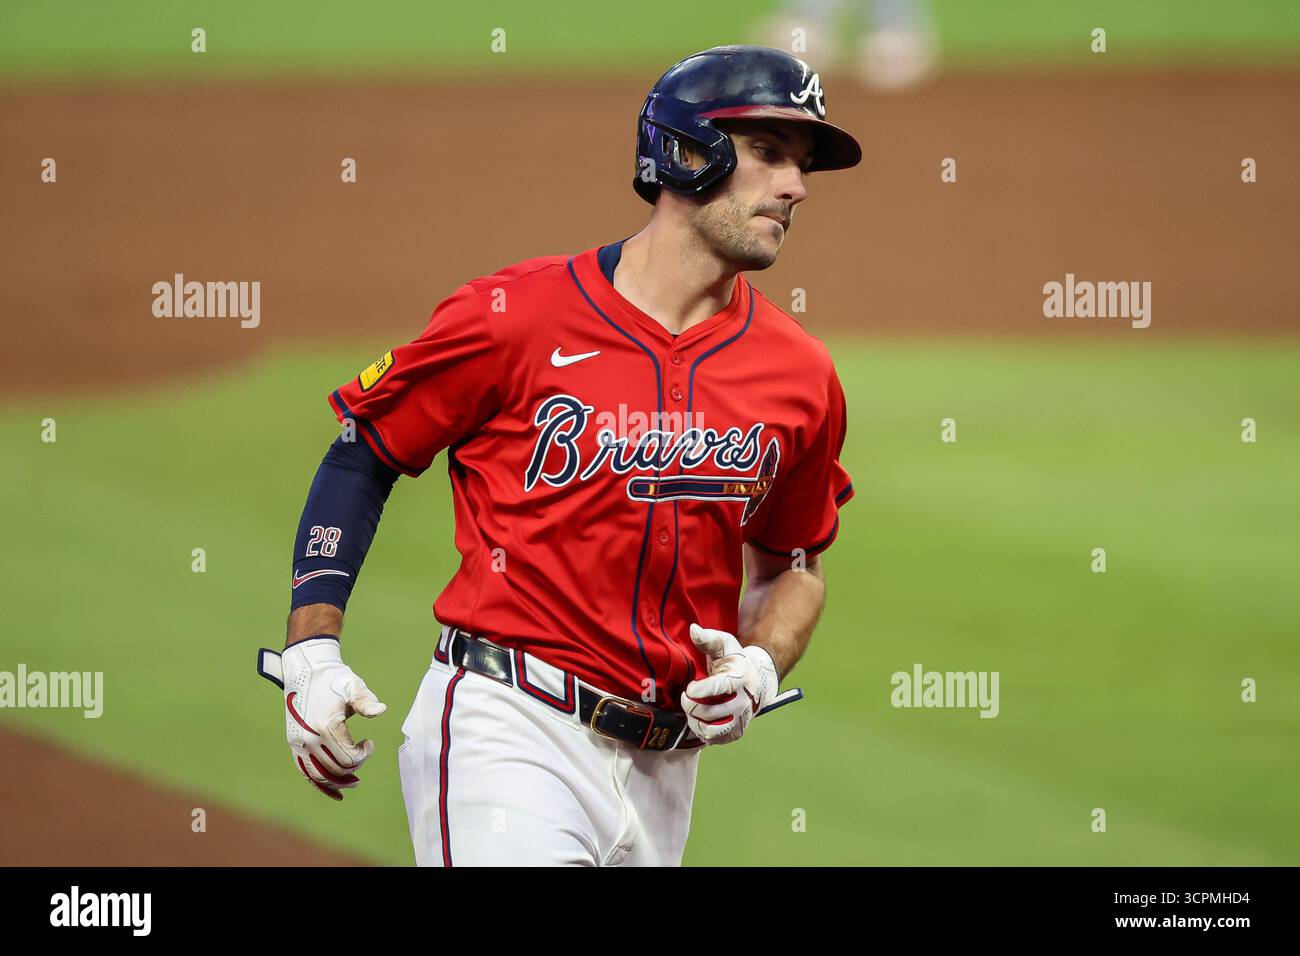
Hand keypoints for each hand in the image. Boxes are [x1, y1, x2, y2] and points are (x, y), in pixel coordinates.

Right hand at [278, 636, 386, 799]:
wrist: (304, 668)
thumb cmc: (333, 677)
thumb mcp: (352, 685)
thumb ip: (366, 700)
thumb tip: (380, 711)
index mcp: (326, 726)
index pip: (348, 758)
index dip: (364, 755)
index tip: (370, 743)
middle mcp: (309, 738)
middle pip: (336, 770)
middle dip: (354, 767)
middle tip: (363, 754)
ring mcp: (298, 743)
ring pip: (320, 776)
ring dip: (338, 781)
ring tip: (353, 781)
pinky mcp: (293, 743)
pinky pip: (305, 772)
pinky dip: (319, 784)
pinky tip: (335, 791)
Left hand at [681, 624, 778, 745]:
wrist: (756, 680)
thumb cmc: (735, 660)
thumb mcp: (724, 645)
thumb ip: (708, 638)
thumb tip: (693, 629)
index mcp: (739, 678)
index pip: (720, 688)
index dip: (700, 691)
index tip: (690, 688)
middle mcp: (743, 701)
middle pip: (710, 712)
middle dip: (691, 706)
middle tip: (686, 697)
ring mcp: (741, 719)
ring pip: (711, 730)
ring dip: (695, 721)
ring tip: (691, 710)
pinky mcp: (736, 732)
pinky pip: (714, 739)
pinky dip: (702, 732)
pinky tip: (699, 720)